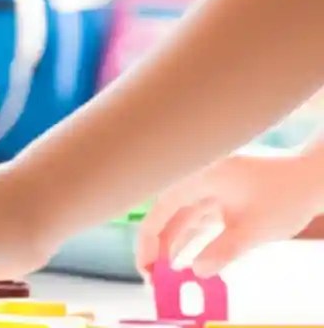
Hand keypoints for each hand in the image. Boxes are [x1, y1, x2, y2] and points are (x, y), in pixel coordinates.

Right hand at [135, 151, 323, 276]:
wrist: (314, 181)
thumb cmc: (287, 196)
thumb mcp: (253, 230)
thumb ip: (222, 251)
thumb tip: (197, 272)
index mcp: (200, 177)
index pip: (161, 208)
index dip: (150, 239)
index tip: (146, 266)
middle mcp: (200, 179)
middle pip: (167, 214)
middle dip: (159, 246)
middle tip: (154, 276)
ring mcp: (211, 188)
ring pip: (181, 219)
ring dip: (174, 246)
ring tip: (166, 275)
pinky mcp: (222, 198)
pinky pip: (198, 221)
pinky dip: (191, 241)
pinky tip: (185, 262)